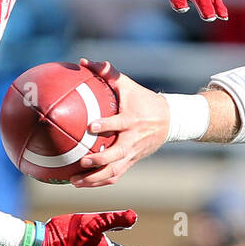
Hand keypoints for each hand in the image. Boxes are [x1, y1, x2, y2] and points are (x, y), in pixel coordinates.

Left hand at [68, 58, 169, 187]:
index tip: (91, 127)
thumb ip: (107, 72)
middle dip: (100, 160)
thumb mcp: (128, 84)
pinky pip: (115, 176)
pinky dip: (99, 182)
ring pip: (114, 171)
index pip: (119, 124)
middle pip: (117, 154)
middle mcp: (133, 139)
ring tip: (74, 181)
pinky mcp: (132, 161)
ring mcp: (133, 153)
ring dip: (95, 178)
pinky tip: (82, 184)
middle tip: (82, 161)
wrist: (170, 120)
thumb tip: (82, 61)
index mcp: (132, 119)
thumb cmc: (143, 99)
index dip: (106, 126)